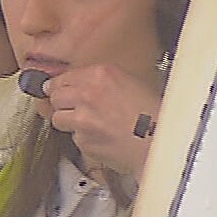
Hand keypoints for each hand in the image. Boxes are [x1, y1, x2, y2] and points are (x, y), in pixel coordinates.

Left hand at [41, 63, 161, 179]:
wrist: (161, 142)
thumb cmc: (155, 115)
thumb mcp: (131, 83)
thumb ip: (101, 82)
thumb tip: (79, 85)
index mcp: (100, 74)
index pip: (62, 78)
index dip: (59, 86)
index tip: (57, 89)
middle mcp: (87, 94)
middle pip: (55, 96)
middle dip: (61, 103)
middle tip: (72, 108)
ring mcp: (82, 119)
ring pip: (58, 118)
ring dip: (68, 122)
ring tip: (88, 125)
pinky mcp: (83, 141)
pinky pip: (74, 139)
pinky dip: (84, 140)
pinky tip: (101, 138)